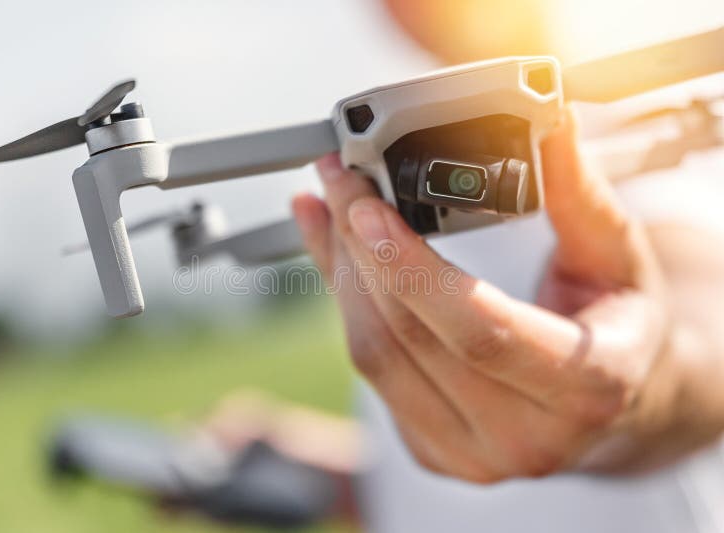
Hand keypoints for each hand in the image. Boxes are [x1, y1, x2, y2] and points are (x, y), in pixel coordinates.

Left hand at [292, 109, 676, 481]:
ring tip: (330, 210)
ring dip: (342, 275)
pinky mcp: (432, 450)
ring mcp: (471, 455)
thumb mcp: (615, 255)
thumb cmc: (619, 323)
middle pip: (410, 340)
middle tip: (339, 182)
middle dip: (360, 252)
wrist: (619, 399)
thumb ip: (576, 193)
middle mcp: (526, 438)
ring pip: (374, 357)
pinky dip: (346, 306)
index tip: (365, 207)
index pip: (482, 332)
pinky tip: (338, 259)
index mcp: (588, 387)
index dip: (413, 269)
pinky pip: (370, 371)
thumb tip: (548, 121)